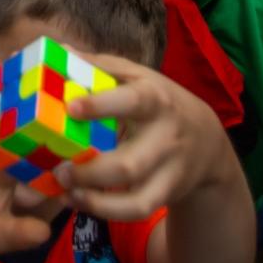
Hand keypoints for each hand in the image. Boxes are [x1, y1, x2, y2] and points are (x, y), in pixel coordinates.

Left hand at [55, 54, 238, 219]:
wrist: (205, 141)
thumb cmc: (156, 101)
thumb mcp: (137, 77)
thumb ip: (100, 67)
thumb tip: (59, 51)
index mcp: (155, 99)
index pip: (133, 102)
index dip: (102, 105)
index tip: (71, 107)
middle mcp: (165, 137)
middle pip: (129, 164)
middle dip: (90, 172)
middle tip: (58, 168)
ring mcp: (168, 170)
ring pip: (134, 195)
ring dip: (94, 198)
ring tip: (64, 189)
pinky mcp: (165, 194)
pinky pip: (136, 210)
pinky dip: (105, 210)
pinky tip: (79, 200)